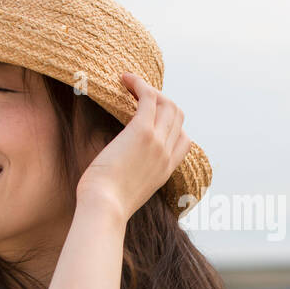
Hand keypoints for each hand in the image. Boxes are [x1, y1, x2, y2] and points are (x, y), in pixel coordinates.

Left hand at [76, 72, 190, 217]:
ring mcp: (157, 142)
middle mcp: (166, 154)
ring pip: (166, 103)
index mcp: (166, 170)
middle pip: (177, 115)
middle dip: (160, 100)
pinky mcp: (142, 132)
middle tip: (136, 97)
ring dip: (148, 88)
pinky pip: (149, 98)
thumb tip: (117, 165)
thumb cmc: (106, 203)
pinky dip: (139, 84)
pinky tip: (124, 80)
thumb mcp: (128, 191)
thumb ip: (132, 175)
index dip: (170, 123)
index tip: (149, 117)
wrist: (105, 208)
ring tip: (128, 83)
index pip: (184, 139)